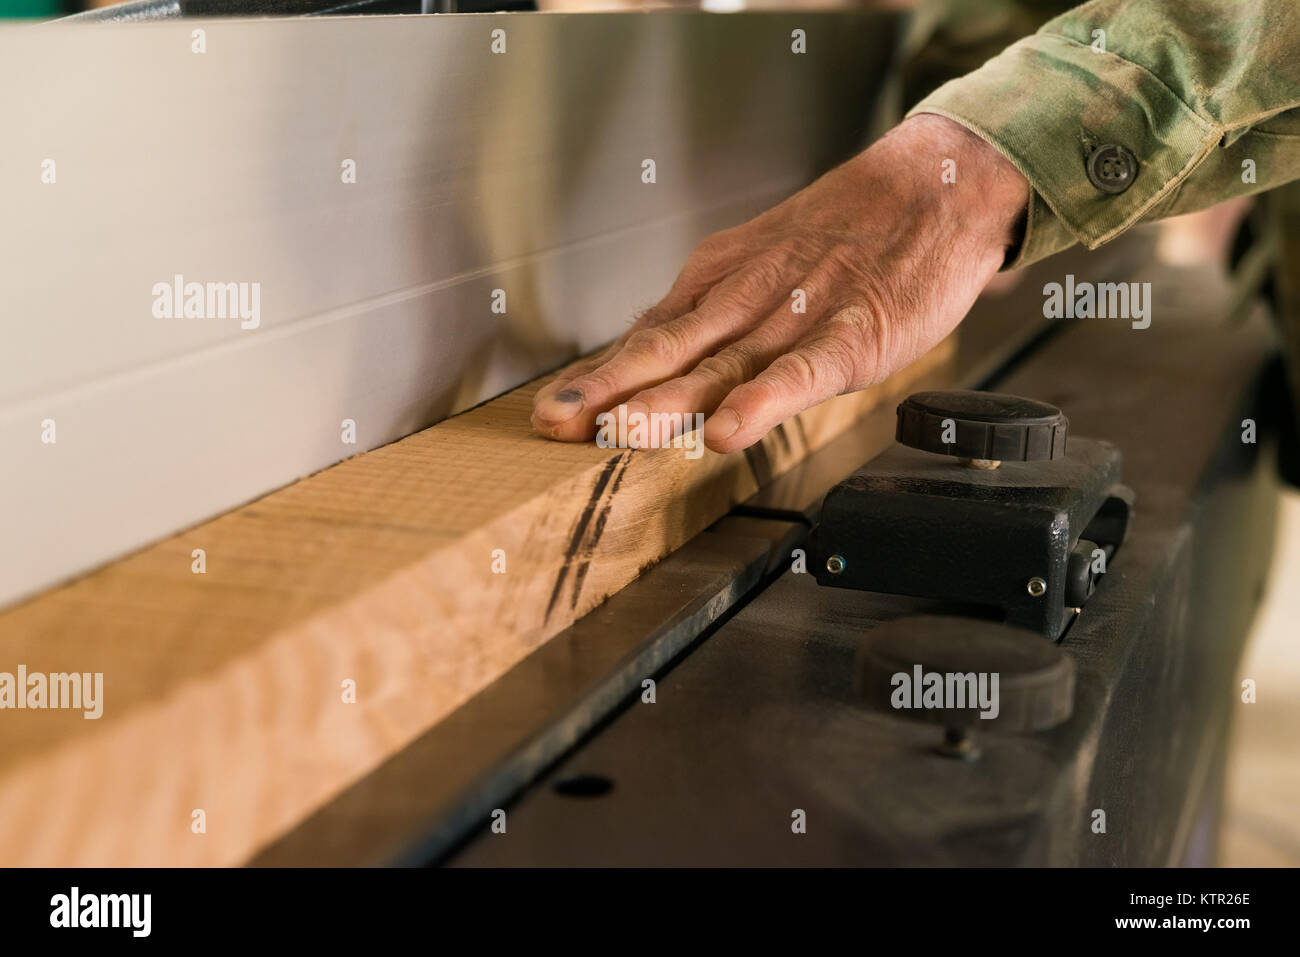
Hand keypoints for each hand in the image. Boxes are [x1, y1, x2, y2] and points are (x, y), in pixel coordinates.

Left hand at [530, 114, 1029, 452]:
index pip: (649, 333)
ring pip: (723, 362)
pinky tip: (728, 431)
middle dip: (607, 389)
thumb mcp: (765, 260)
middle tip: (556, 423)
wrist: (937, 186)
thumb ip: (713, 311)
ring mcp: (799, 315)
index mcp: (723, 276)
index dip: (598, 376)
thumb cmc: (851, 233)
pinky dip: (763, 402)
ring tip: (621, 432)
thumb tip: (647, 354)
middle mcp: (747, 294)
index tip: (552, 413)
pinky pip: (802, 373)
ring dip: (668, 400)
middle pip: (668, 347)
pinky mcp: (853, 335)